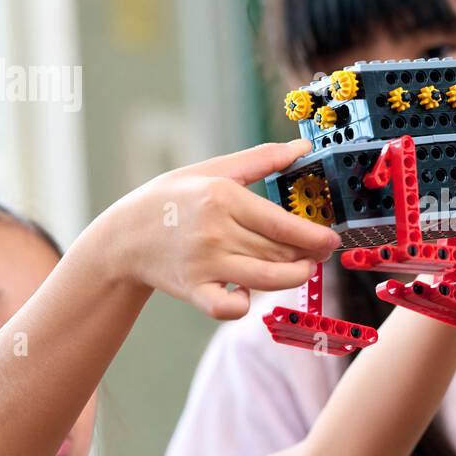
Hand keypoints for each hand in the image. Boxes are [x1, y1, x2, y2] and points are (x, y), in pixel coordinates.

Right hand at [99, 140, 340, 318]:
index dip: (314, 235)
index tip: (332, 239)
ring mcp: (204, 265)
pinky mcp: (193, 291)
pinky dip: (244, 305)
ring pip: (265, 279)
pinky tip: (248, 293)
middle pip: (279, 252)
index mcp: (223, 198)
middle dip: (308, 256)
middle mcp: (215, 233)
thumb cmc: (173, 198)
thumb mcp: (213, 170)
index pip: (281, 223)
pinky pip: (228, 308)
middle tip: (320, 253)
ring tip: (301, 269)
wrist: (124, 235)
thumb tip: (302, 147)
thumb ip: (261, 159)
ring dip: (292, 277)